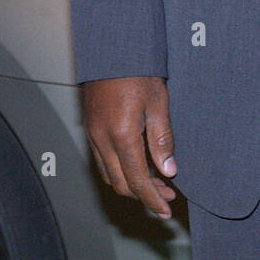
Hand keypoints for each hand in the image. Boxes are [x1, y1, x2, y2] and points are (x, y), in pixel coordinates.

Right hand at [81, 76, 177, 217]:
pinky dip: (118, 171)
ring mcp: (93, 134)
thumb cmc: (138, 71)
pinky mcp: (90, 127)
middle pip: (121, 184)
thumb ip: (163, 139)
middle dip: (144, 195)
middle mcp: (102, 139)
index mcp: (122, 135)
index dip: (153, 199)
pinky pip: (101, 161)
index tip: (166, 210)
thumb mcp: (158, 102)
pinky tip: (135, 165)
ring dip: (131, 184)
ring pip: (109, 175)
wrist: (113, 48)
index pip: (137, 181)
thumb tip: (169, 171)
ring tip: (156, 183)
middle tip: (167, 196)